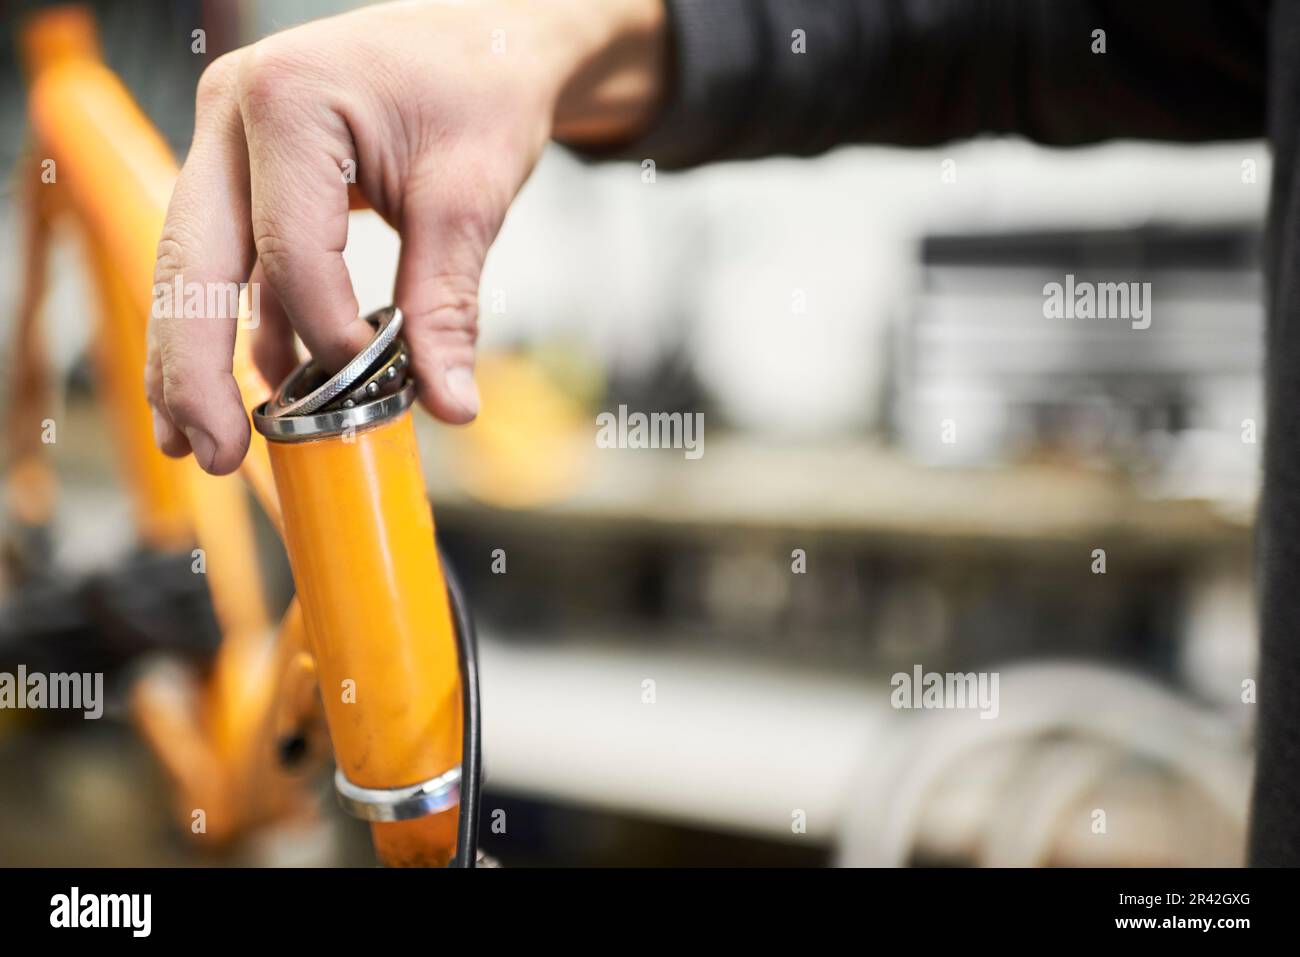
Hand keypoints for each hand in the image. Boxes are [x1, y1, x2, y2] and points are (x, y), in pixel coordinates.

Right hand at [147, 0, 664, 473]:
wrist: (485, 39)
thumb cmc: (480, 85)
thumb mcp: (471, 195)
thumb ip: (447, 303)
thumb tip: (447, 402)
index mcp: (289, 101)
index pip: (290, 248)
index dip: (325, 331)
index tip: (369, 383)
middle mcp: (234, 114)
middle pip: (194, 260)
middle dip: (194, 367)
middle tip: (209, 453)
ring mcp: (230, 143)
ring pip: (196, 267)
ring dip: (198, 357)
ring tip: (202, 443)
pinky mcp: (249, 176)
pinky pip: (238, 263)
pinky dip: (247, 326)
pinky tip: (261, 387)